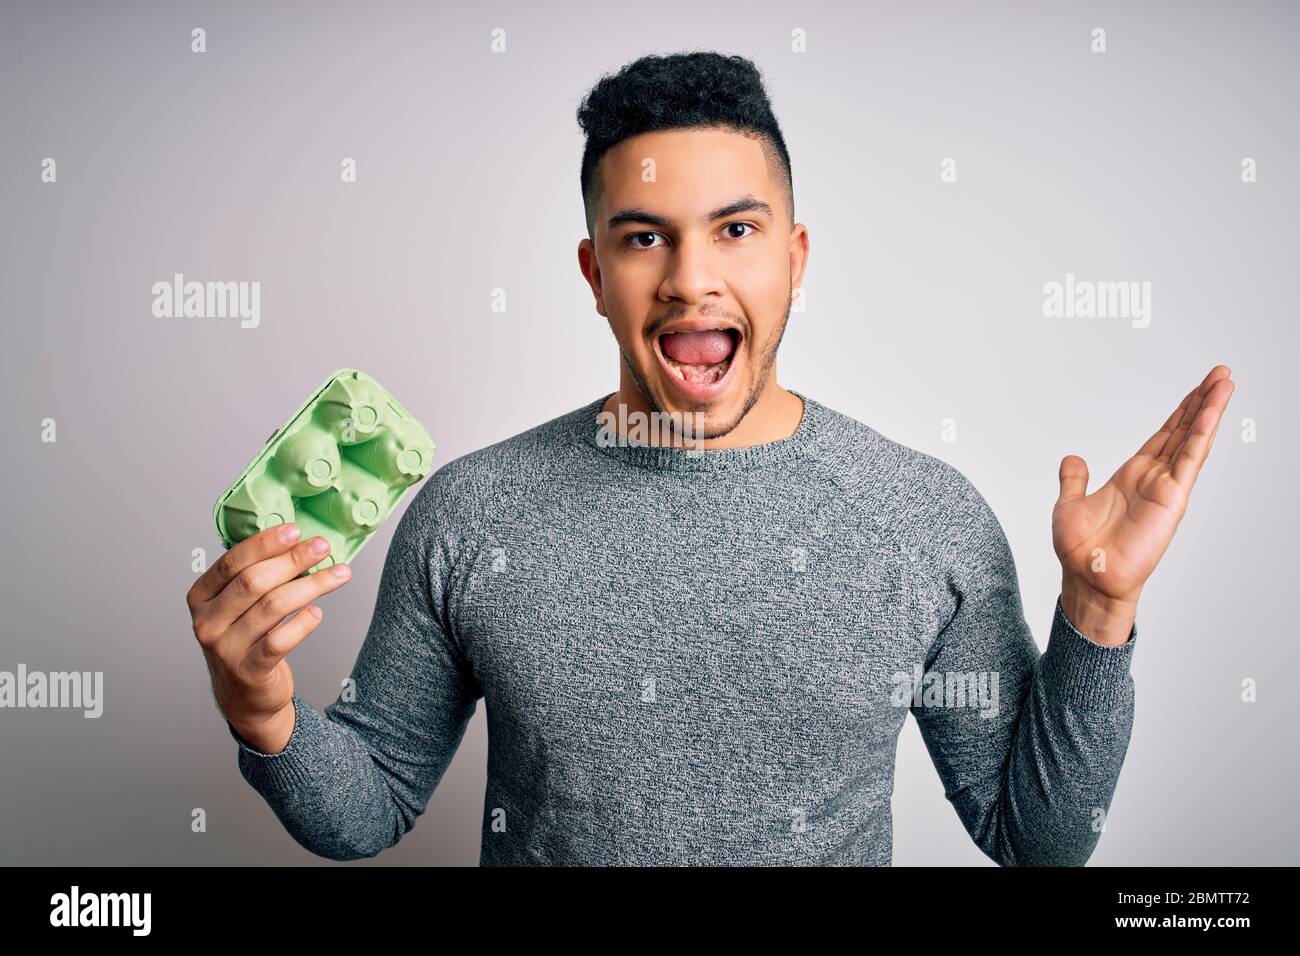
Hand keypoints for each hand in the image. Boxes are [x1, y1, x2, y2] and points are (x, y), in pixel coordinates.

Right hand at [186, 524, 351, 752]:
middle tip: (322, 547)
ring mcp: (225, 649)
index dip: (265, 544)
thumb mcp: (237, 607)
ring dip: (310, 586)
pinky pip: (279, 641)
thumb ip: (254, 576)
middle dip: (292, 560)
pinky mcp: (248, 671)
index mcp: (201, 598)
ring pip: (272, 608)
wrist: (243, 696)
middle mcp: (207, 622)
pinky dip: (302, 624)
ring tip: (338, 573)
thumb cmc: (245, 639)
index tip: (296, 530)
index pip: (231, 562)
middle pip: (253, 582)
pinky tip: (318, 612)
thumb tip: (296, 541)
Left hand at [1052, 365, 1234, 643]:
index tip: (1199, 388)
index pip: (1164, 435)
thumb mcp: (1069, 504)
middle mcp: (1154, 478)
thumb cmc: (1080, 550)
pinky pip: (1188, 462)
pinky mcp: (1171, 500)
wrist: (1087, 577)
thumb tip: (1072, 459)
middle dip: (1202, 401)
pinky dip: (1201, 436)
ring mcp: (1166, 488)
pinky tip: (1212, 414)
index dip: (1182, 411)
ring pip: (1192, 440)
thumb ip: (1074, 480)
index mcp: (1133, 475)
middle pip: (1184, 430)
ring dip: (1210, 410)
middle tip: (1221, 373)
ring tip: (1225, 382)